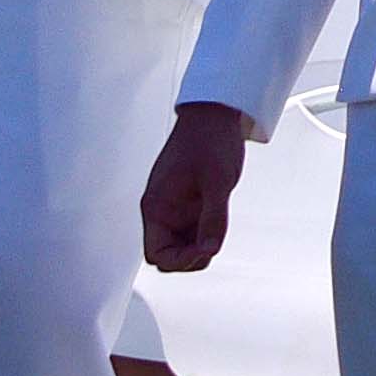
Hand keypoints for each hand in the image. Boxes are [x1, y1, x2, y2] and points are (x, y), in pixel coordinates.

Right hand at [138, 105, 249, 272]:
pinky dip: (207, 234)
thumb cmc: (209, 139)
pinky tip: (219, 221)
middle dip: (190, 257)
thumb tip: (209, 250)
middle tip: (213, 240)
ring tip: (218, 226)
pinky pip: (195, 232)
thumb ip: (213, 217)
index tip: (204, 250)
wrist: (217, 114)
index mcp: (156, 207)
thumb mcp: (217, 180)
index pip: (157, 254)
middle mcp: (162, 212)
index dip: (179, 260)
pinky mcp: (191, 205)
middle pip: (169, 256)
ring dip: (200, 246)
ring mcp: (177, 210)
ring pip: (183, 246)